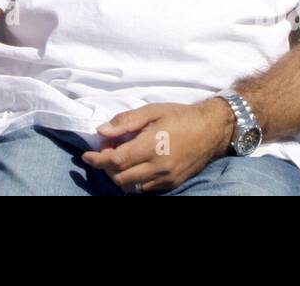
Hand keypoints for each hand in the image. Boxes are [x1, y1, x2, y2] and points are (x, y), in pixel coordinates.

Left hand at [82, 100, 233, 193]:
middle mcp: (158, 166)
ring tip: (119, 159)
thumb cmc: (180, 115)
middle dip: (106, 167)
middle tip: (105, 152)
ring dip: (119, 176)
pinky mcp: (172, 184)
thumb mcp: (153, 110)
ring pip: (131, 187)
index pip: (116, 160)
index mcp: (152, 145)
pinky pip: (145, 189)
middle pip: (120, 178)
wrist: (212, 129)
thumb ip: (126, 121)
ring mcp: (166, 178)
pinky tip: (134, 166)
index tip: (87, 155)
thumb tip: (102, 131)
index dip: (98, 159)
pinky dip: (134, 181)